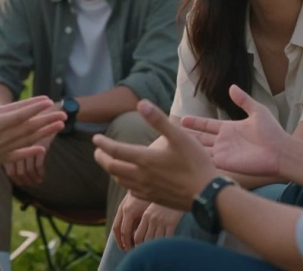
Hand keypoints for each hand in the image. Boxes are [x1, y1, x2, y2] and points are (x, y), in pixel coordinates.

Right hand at [0, 78, 65, 175]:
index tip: (49, 100)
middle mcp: (0, 139)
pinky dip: (31, 151)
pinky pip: (18, 154)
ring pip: (27, 141)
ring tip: (59, 127)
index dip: (36, 107)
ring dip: (44, 133)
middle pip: (29, 128)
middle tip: (64, 113)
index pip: (20, 115)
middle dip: (47, 120)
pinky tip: (41, 149)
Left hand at [4, 106, 60, 185]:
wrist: (47, 109)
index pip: (8, 166)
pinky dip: (39, 173)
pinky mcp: (40, 144)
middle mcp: (15, 144)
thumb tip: (15, 167)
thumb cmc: (31, 120)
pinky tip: (41, 176)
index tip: (19, 181)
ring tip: (36, 182)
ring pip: (27, 169)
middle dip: (22, 180)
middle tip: (28, 184)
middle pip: (16, 170)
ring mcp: (28, 144)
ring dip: (31, 178)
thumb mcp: (19, 132)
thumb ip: (14, 146)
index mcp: (7, 142)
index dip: (13, 176)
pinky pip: (38, 164)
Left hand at [93, 100, 216, 211]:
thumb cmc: (195, 162)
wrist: (207, 195)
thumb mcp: (179, 136)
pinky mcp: (153, 199)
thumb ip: (158, 120)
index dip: (103, 144)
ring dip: (111, 170)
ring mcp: (146, 190)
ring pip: (120, 180)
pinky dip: (124, 183)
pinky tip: (128, 181)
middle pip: (112, 168)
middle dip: (102, 158)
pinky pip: (131, 192)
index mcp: (144, 159)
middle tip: (97, 151)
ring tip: (110, 163)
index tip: (95, 138)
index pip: (115, 151)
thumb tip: (141, 103)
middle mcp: (141, 176)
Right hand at [112, 192, 150, 250]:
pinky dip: (120, 228)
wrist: (146, 181)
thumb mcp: (149, 213)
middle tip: (125, 249)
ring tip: (124, 243)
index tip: (131, 250)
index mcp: (129, 212)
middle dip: (120, 241)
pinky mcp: (122, 205)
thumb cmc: (152, 198)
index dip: (127, 242)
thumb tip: (142, 240)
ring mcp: (121, 206)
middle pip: (117, 229)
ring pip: (116, 224)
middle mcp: (123, 209)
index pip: (125, 232)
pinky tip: (126, 233)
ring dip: (118, 236)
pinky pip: (118, 220)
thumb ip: (144, 225)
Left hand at [134, 203, 184, 246]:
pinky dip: (166, 243)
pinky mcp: (172, 223)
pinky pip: (167, 238)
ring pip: (156, 241)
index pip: (137, 236)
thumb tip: (138, 234)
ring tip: (156, 248)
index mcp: (146, 215)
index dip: (137, 245)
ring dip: (155, 247)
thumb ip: (146, 219)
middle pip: (145, 240)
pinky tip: (166, 244)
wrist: (177, 192)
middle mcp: (152, 219)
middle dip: (145, 248)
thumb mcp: (153, 209)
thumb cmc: (165, 203)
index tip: (139, 248)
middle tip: (148, 250)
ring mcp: (162, 221)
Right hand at [182, 85, 287, 176]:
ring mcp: (223, 153)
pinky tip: (184, 157)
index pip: (207, 125)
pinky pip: (207, 161)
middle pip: (200, 138)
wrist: (280, 152)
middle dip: (187, 136)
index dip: (195, 122)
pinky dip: (196, 159)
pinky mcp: (225, 164)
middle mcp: (224, 141)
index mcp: (229, 128)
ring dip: (189, 148)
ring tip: (172, 146)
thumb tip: (232, 87)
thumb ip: (243, 100)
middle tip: (170, 133)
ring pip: (201, 150)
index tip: (182, 119)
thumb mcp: (257, 111)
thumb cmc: (272, 132)